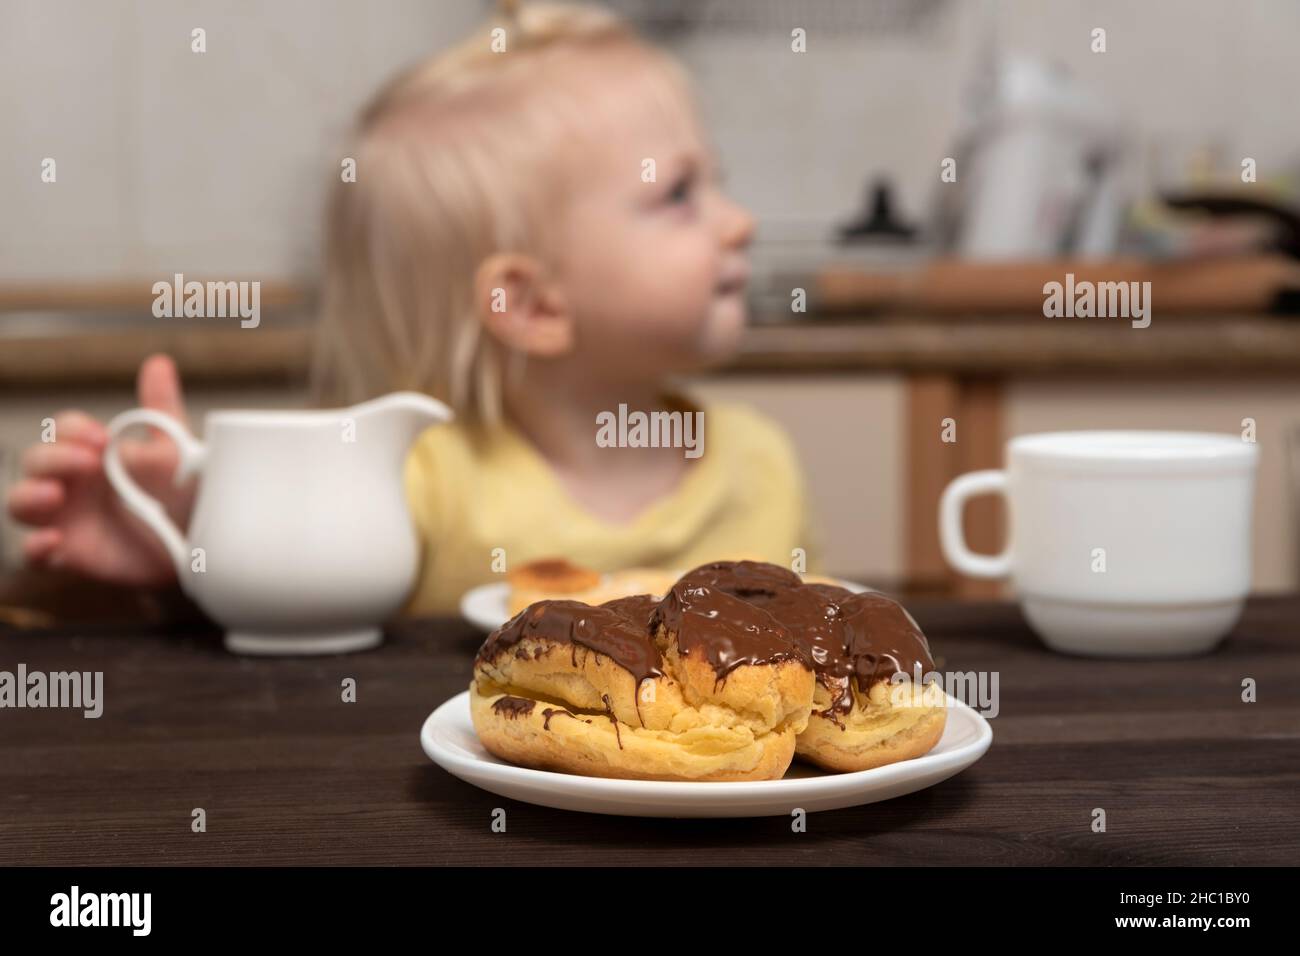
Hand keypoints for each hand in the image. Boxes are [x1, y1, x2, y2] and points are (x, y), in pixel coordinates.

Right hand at [5, 353, 196, 585]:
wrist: (198, 546)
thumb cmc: (180, 494)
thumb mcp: (175, 452)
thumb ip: (161, 411)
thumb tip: (158, 363)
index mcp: (92, 454)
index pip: (63, 430)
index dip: (74, 430)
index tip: (103, 438)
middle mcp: (71, 483)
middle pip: (35, 461)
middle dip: (54, 458)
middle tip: (88, 462)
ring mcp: (65, 519)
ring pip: (20, 504)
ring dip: (29, 496)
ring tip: (55, 495)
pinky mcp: (69, 555)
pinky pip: (33, 555)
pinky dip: (35, 548)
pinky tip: (53, 542)